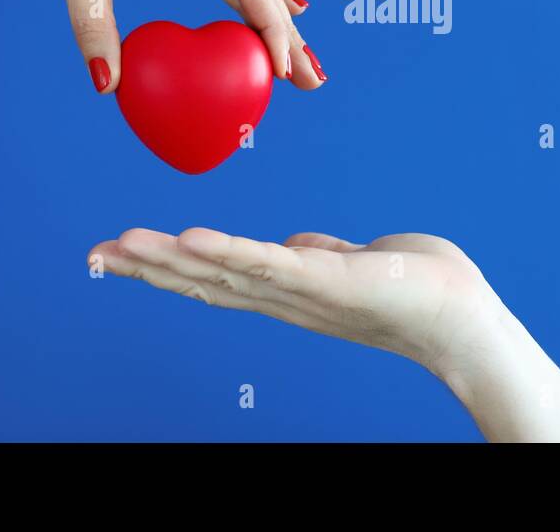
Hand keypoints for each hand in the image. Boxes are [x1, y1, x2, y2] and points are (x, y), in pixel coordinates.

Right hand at [89, 227, 500, 374]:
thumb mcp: (356, 262)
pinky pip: (274, 266)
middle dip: (148, 266)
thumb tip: (298, 244)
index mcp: (289, 289)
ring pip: (227, 273)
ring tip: (122, 244)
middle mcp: (287, 298)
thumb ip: (321, 254)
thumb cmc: (418, 287)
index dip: (167, 265)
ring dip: (172, 260)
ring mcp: (306, 293)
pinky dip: (231, 252)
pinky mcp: (333, 282)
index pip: (216, 276)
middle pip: (206, 279)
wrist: (465, 320)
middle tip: (93, 252)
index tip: (120, 251)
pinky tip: (191, 239)